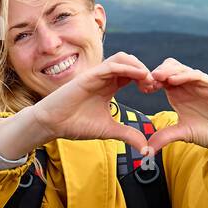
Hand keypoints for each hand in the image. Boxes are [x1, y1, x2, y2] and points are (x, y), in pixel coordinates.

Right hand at [32, 52, 158, 150]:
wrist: (53, 124)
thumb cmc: (75, 125)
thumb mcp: (108, 130)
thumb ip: (127, 134)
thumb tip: (145, 148)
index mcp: (109, 87)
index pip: (132, 75)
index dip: (146, 80)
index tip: (154, 91)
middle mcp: (104, 78)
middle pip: (131, 63)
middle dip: (145, 71)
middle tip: (154, 85)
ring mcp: (96, 75)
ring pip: (123, 58)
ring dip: (138, 66)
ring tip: (148, 79)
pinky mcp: (89, 75)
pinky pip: (111, 65)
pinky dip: (127, 68)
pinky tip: (138, 76)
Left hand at [143, 58, 207, 156]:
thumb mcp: (183, 134)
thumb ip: (165, 137)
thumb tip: (145, 150)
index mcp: (177, 94)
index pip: (160, 80)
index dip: (149, 82)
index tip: (141, 89)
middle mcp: (187, 86)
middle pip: (168, 69)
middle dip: (156, 73)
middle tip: (145, 80)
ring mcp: (200, 85)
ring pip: (181, 69)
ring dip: (167, 71)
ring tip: (155, 77)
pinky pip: (198, 76)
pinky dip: (185, 76)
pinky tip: (173, 81)